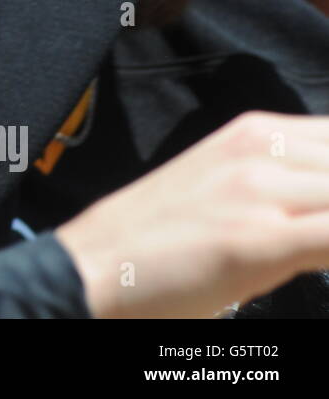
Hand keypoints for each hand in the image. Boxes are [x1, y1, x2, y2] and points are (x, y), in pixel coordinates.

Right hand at [56, 112, 328, 317]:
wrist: (92, 266)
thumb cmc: (157, 242)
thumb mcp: (226, 189)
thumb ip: (285, 182)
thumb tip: (322, 204)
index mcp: (255, 132)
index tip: (324, 212)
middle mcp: (260, 148)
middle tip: (322, 234)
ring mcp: (257, 191)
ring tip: (320, 246)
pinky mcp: (255, 238)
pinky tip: (323, 259)